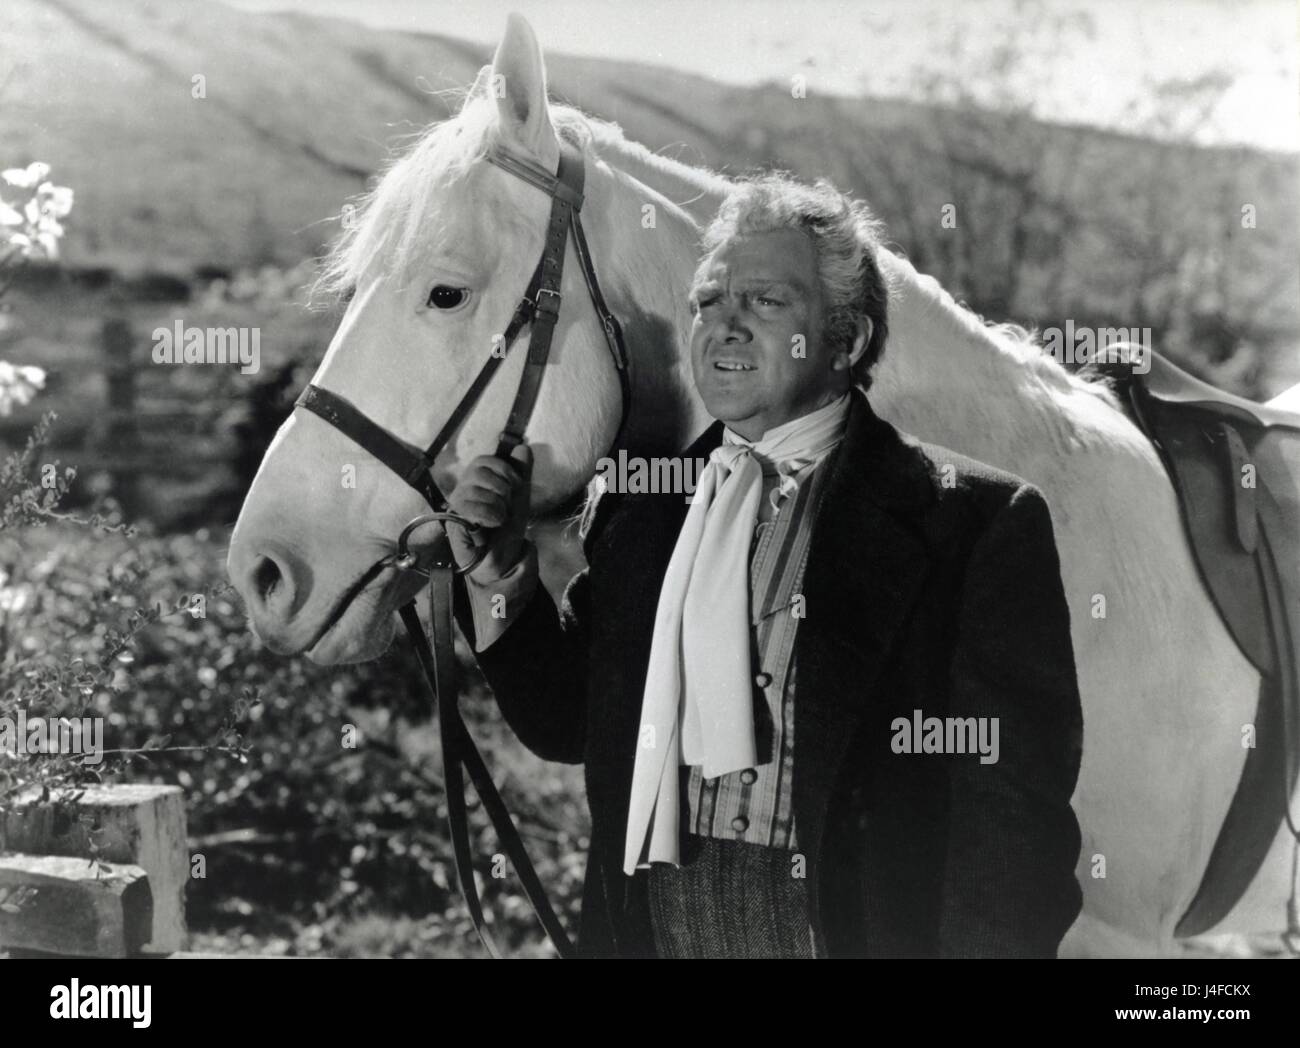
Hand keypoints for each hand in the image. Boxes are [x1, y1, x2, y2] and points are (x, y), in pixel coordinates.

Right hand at [445, 443, 531, 581]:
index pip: (486, 460)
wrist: (504, 558)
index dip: (506, 471)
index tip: (515, 488)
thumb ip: (522, 472)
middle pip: (479, 471)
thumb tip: (522, 446)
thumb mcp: (520, 497)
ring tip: (499, 519)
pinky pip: (467, 506)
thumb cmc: (508, 528)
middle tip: (506, 507)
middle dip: (503, 489)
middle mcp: (464, 488)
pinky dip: (488, 515)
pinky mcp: (452, 520)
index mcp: (478, 480)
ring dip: (497, 506)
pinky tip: (492, 525)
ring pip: (475, 489)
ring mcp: (456, 504)